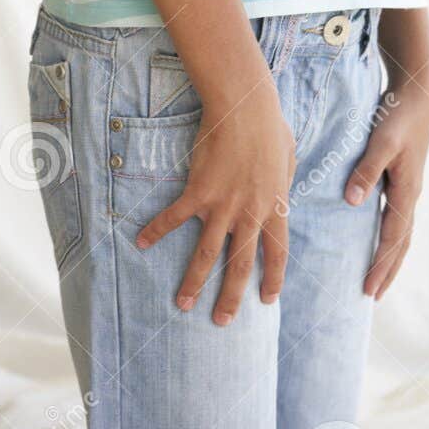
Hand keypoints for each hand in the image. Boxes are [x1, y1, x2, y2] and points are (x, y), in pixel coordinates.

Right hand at [137, 85, 296, 324]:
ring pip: (207, 254)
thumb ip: (284, 181)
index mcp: (275, 205)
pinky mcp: (199, 192)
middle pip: (241, 265)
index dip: (272, 278)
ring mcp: (224, 205)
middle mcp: (250, 212)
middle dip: (230, 297)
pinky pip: (174, 218)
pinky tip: (141, 243)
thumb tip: (284, 188)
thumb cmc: (270, 125)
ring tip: (181, 304)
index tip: (267, 299)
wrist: (246, 106)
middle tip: (221, 322)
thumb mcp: (288, 157)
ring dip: (193, 282)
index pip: (277, 252)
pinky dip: (155, 231)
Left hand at [344, 73, 428, 299]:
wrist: (419, 93)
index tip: (368, 289)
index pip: (392, 238)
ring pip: (402, 232)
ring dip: (391, 257)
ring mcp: (409, 187)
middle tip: (371, 296)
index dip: (380, 265)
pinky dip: (391, 236)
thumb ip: (367, 170)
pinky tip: (380, 239)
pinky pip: (398, 218)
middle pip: (401, 243)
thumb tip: (351, 201)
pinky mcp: (404, 178)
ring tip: (379, 277)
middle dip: (387, 270)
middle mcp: (410, 194)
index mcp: (406, 190)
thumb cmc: (399, 116)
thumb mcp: (382, 141)